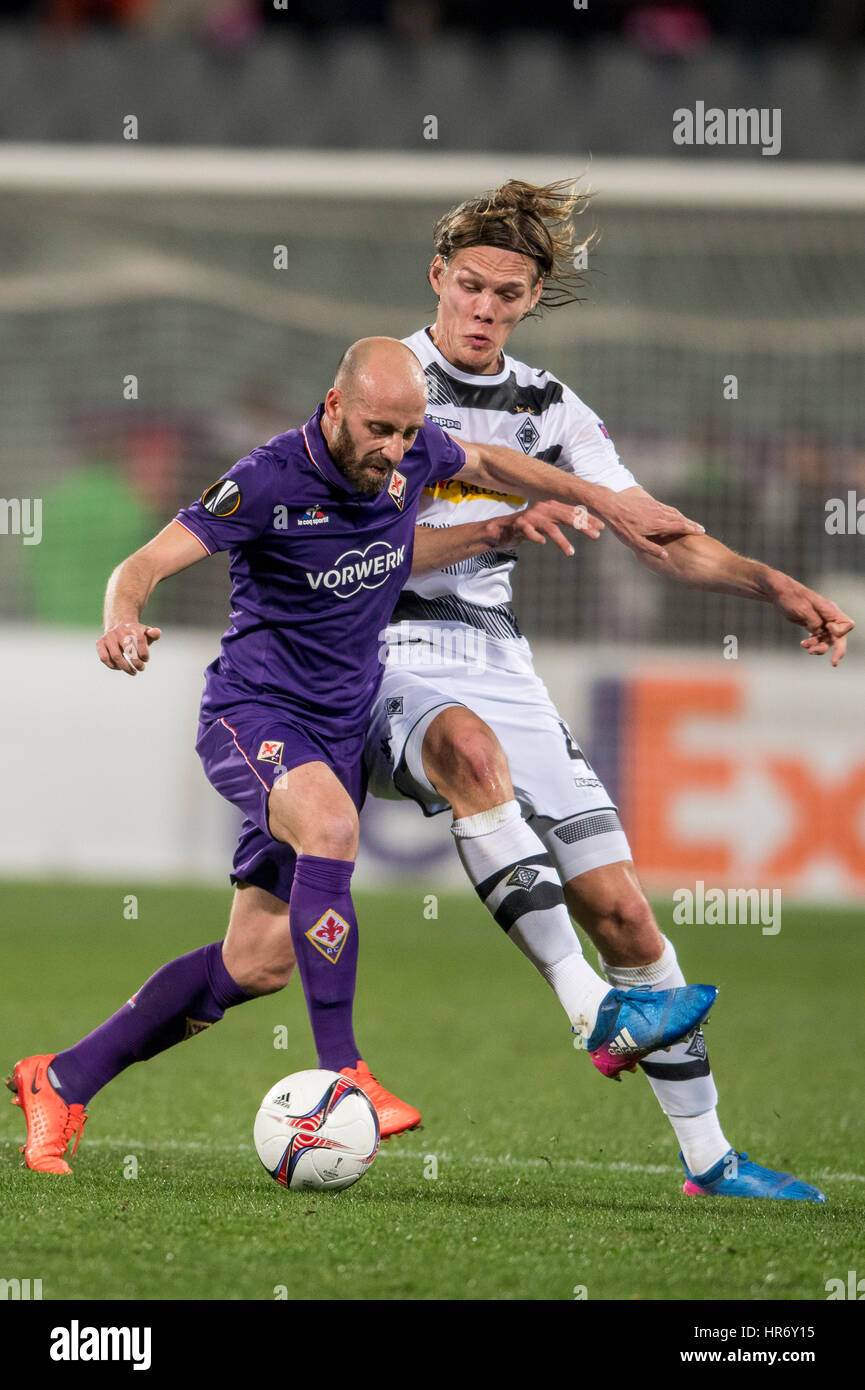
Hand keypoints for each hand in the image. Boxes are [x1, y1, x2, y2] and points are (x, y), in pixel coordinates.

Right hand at [97, 621, 161, 674]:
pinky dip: (113, 666)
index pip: (140, 640)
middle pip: (128, 649)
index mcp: (132, 628)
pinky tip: (120, 668)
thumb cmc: (137, 634)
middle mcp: (119, 631)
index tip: (146, 659)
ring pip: (116, 656)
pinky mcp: (100, 643)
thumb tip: (154, 633)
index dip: (144, 653)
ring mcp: (108, 637)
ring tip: (133, 672)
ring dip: (125, 667)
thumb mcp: (147, 632)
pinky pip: (104, 658)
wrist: (120, 626)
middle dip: (136, 662)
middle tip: (141, 668)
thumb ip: (155, 633)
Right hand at [489, 501, 603, 556]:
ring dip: (562, 541)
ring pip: (551, 528)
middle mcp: (543, 509)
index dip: (588, 519)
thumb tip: (583, 522)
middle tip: (596, 536)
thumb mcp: (548, 522)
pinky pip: (529, 531)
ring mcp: (531, 517)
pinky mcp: (520, 525)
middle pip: (567, 517)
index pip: (573, 512)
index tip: (601, 527)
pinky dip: (536, 537)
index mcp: (552, 507)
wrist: (503, 528)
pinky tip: (542, 543)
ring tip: (570, 553)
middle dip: (582, 526)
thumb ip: (562, 520)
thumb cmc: (529, 526)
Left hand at [596, 486, 704, 559]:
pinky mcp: (650, 502)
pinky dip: (674, 512)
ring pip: (674, 512)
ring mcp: (655, 506)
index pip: (680, 526)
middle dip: (691, 524)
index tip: (702, 532)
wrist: (612, 505)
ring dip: (684, 518)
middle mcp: (660, 513)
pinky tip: (674, 515)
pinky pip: (666, 507)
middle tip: (701, 529)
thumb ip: (651, 549)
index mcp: (658, 524)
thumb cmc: (622, 526)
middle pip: (680, 518)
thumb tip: (665, 556)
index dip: (692, 529)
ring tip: (690, 523)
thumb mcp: (634, 542)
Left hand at [772, 581, 854, 666]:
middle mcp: (828, 617)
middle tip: (833, 663)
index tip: (827, 629)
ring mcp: (821, 622)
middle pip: (840, 636)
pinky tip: (803, 644)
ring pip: (827, 640)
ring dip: (819, 647)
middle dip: (837, 650)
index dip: (839, 632)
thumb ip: (814, 622)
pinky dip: (812, 644)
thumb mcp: (802, 609)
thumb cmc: (791, 597)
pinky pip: (817, 639)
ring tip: (807, 648)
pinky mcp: (813, 625)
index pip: (846, 625)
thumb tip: (819, 632)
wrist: (779, 593)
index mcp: (830, 610)